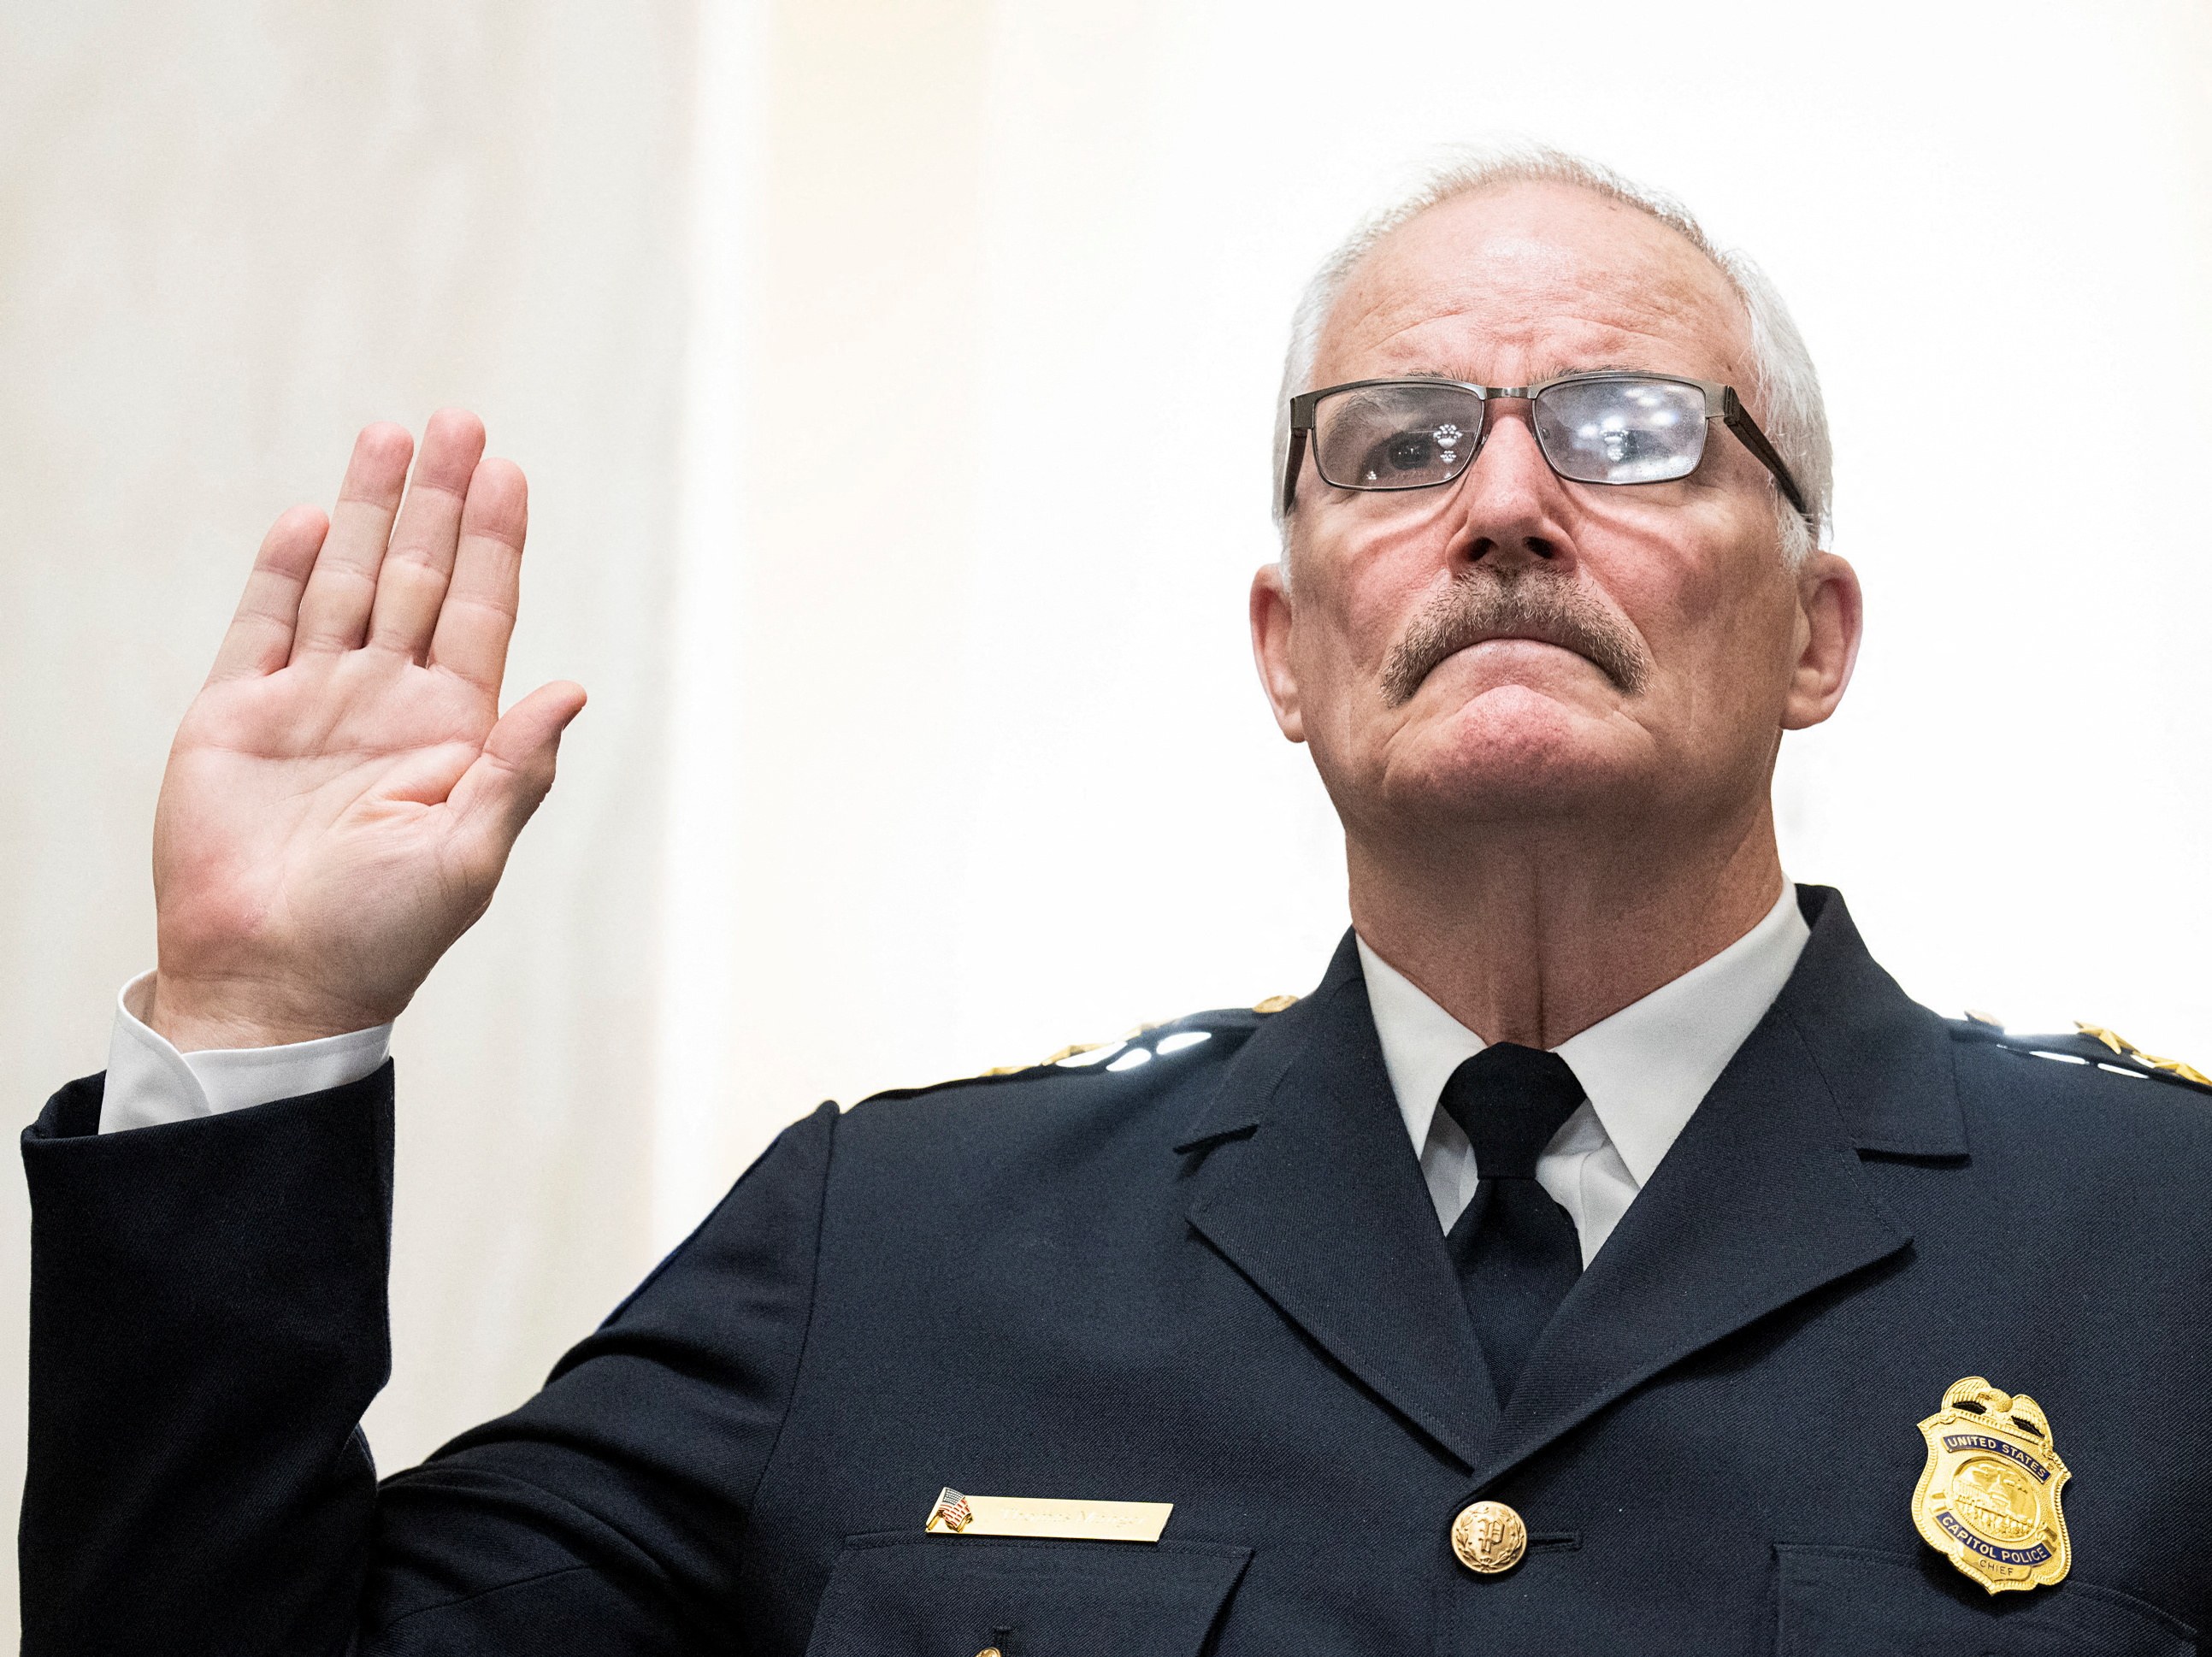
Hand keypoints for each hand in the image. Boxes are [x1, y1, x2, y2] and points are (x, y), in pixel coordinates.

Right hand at [145, 411, 586, 1050]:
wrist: (272, 984)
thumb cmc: (381, 938)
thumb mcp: (468, 860)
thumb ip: (517, 772)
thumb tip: (572, 688)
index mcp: (452, 732)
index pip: (482, 613)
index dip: (497, 542)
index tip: (510, 471)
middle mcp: (386, 702)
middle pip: (419, 577)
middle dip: (439, 501)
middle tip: (458, 420)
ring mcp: (312, 703)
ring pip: (344, 582)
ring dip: (369, 512)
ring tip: (391, 437)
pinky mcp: (237, 716)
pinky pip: (264, 625)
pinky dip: (284, 570)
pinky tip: (313, 517)